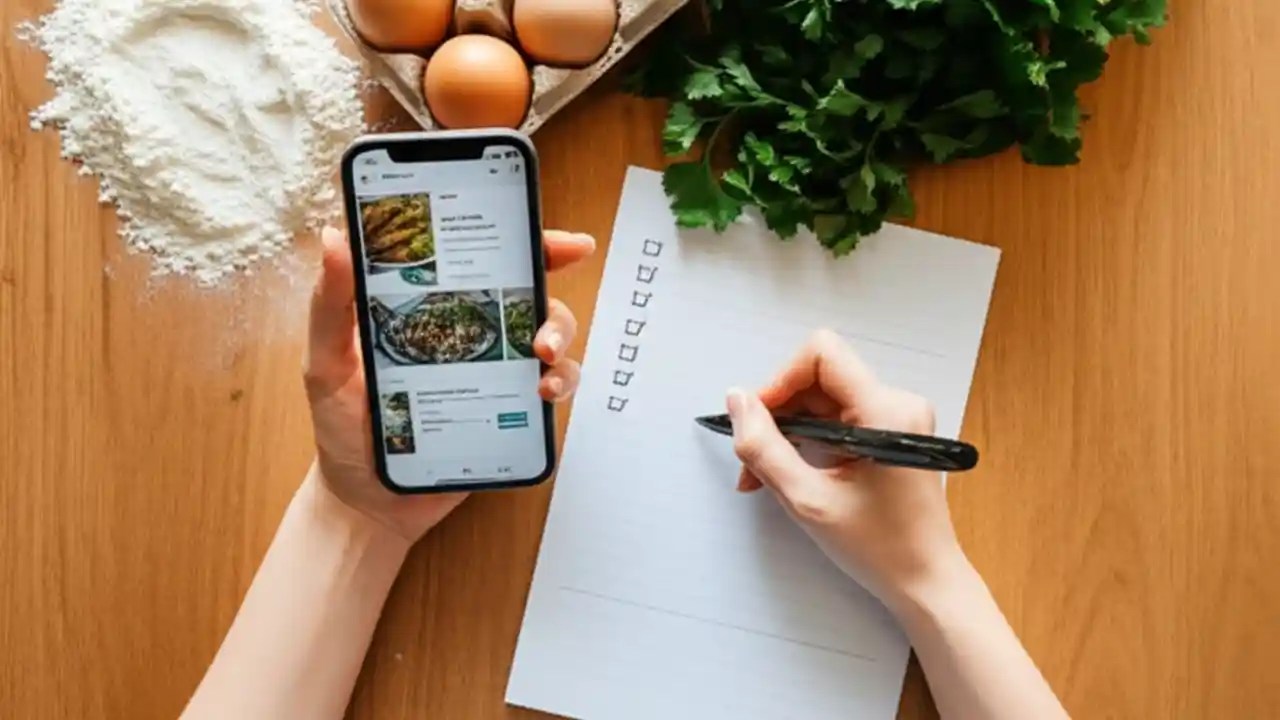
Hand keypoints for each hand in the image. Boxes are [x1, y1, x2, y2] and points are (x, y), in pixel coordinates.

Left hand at [304, 226, 594, 542]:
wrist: (365, 501)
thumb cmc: (341, 427)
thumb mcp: (325, 363)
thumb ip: (330, 305)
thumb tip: (334, 237)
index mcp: (428, 306)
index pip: (478, 257)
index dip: (520, 238)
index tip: (556, 238)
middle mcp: (467, 330)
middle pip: (526, 289)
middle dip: (550, 290)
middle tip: (542, 319)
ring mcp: (493, 369)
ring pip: (548, 333)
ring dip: (560, 334)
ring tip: (544, 356)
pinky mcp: (509, 409)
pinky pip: (553, 385)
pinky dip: (563, 382)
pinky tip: (546, 392)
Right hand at [727, 330, 966, 609]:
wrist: (926, 581)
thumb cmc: (881, 548)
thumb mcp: (808, 500)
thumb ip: (764, 448)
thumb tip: (737, 401)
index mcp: (886, 412)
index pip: (821, 354)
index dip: (780, 379)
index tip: (756, 419)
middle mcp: (896, 403)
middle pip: (817, 377)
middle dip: (777, 412)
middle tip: (752, 459)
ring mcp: (896, 417)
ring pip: (822, 398)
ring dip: (787, 430)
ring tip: (764, 474)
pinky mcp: (890, 431)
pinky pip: (836, 417)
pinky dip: (806, 440)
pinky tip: (790, 472)